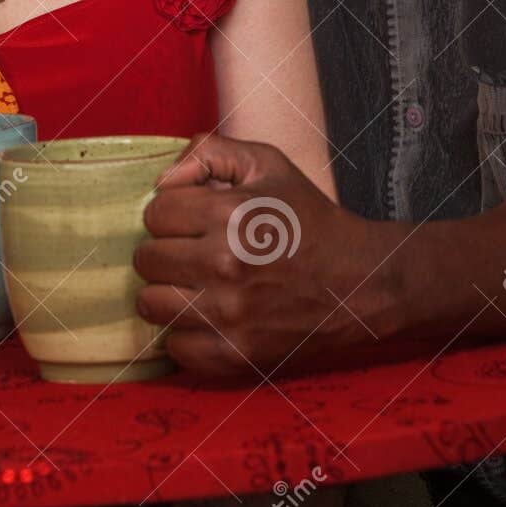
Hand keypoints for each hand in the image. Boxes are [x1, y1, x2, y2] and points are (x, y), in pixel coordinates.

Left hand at [133, 133, 403, 376]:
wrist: (358, 281)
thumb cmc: (307, 218)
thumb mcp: (267, 164)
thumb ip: (209, 151)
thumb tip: (162, 181)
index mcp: (231, 213)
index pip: (155, 213)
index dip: (172, 213)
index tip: (193, 220)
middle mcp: (226, 264)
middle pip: (146, 260)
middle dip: (165, 251)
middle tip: (193, 252)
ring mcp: (230, 314)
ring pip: (150, 304)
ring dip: (166, 292)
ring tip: (193, 284)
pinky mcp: (236, 354)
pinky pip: (176, 347)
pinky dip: (185, 333)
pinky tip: (207, 316)